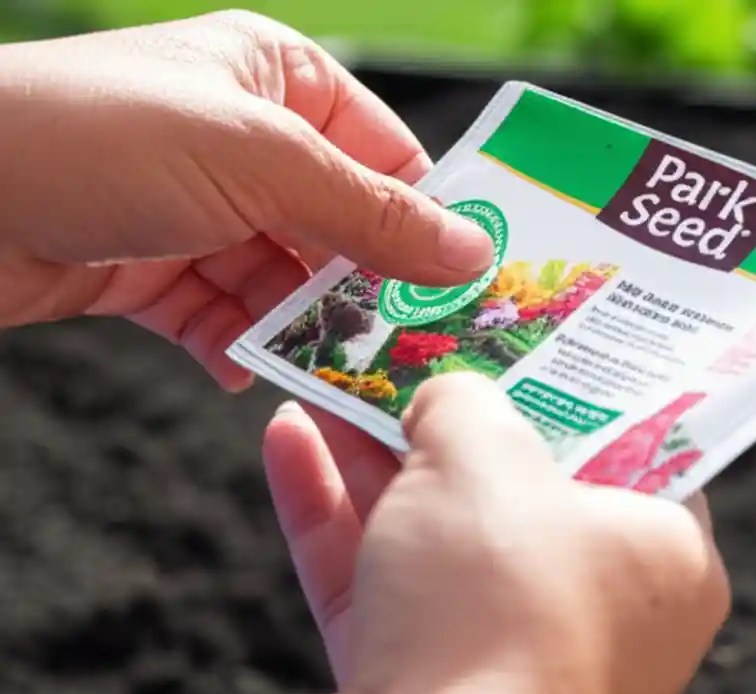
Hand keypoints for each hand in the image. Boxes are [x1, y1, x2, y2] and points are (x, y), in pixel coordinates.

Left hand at [0, 11, 492, 389]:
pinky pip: (221, 314)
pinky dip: (237, 345)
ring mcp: (197, 205)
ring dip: (302, 326)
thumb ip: (372, 213)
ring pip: (284, 280)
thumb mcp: (261, 163)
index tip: (471, 285)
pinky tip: (243, 367)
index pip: (387, 154)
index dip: (430, 219)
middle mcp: (244, 138)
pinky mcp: (151, 266)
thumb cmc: (99, 136)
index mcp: (278, 79)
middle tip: (410, 345)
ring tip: (328, 370)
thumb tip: (473, 250)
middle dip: (367, 286)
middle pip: (341, 225)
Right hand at [262, 373, 729, 693]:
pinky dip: (336, 515)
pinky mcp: (427, 688)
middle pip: (518, 488)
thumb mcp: (485, 459)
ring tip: (327, 376)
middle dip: (448, 417)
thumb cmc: (498, 602)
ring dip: (375, 455)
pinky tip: (288, 437)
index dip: (573, 384)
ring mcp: (510, 655)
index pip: (633, 448)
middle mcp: (599, 609)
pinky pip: (380, 585)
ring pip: (436, 534)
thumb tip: (444, 401)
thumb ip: (466, 406)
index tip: (525, 335)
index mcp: (662, 553)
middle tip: (408, 349)